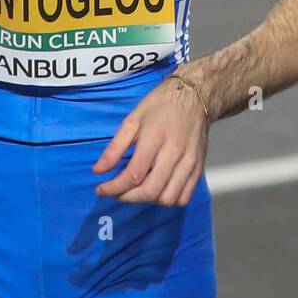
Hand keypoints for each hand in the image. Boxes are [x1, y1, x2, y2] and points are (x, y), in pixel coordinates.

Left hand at [92, 75, 209, 205]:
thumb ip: (114, 147)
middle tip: (117, 192)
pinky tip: (157, 190)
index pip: (133, 175)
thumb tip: (98, 171)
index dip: (113, 188)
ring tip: (136, 191)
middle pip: (150, 191)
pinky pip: (184, 197)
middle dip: (128, 197)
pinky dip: (168, 200)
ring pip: (168, 198)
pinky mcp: (199, 168)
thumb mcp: (132, 120)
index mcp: (154, 138)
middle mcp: (174, 153)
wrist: (194, 97)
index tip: (101, 190)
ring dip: (148, 201)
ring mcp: (189, 162)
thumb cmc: (160, 106)